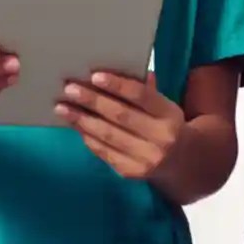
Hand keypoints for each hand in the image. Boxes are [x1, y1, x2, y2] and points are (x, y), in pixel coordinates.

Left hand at [55, 72, 185, 179]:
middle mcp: (161, 138)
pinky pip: (104, 152)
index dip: (118, 86)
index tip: (95, 76)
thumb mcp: (163, 105)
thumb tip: (111, 70)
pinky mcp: (131, 173)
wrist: (181, 163)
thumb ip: (142, 89)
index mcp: (169, 114)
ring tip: (62, 107)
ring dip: (82, 120)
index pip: (142, 96)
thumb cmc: (164, 123)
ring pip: (108, 136)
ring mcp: (146, 159)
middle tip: (70, 89)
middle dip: (92, 101)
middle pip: (121, 116)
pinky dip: (87, 137)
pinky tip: (74, 125)